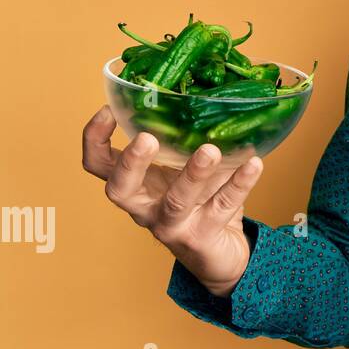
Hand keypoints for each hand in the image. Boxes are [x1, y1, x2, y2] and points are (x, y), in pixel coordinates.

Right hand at [82, 105, 262, 297]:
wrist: (220, 254)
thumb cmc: (199, 202)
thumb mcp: (186, 167)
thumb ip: (189, 139)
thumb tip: (213, 94)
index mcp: (136, 185)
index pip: (98, 164)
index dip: (94, 139)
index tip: (108, 109)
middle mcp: (145, 207)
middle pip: (120, 189)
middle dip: (130, 163)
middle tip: (147, 138)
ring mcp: (171, 226)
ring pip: (175, 202)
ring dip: (192, 175)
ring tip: (210, 150)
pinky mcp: (201, 238)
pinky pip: (221, 208)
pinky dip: (238, 184)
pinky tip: (254, 164)